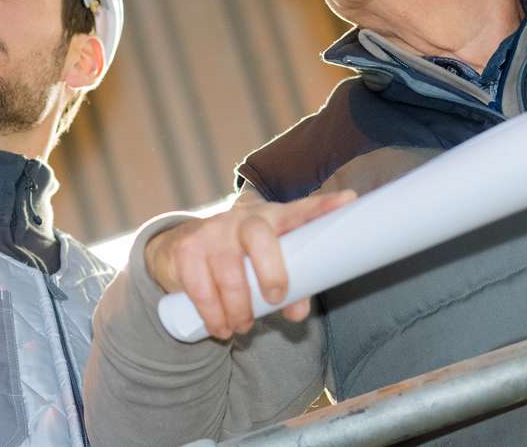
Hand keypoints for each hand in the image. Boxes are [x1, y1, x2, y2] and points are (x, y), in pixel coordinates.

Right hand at [144, 189, 354, 339]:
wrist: (178, 249)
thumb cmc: (236, 259)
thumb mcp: (263, 267)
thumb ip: (288, 288)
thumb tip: (297, 313)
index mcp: (269, 219)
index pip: (298, 210)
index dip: (322, 207)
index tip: (348, 200)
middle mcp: (240, 219)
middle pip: (260, 236)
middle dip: (272, 272)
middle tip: (275, 298)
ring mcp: (210, 231)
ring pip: (230, 272)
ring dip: (239, 308)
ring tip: (243, 326)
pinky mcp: (185, 250)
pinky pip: (201, 288)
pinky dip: (214, 315)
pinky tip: (220, 326)